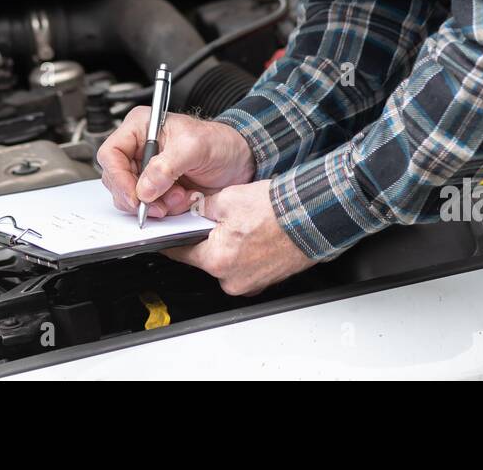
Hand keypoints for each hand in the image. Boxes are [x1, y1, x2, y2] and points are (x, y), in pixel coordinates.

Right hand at [97, 108, 254, 217]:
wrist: (240, 161)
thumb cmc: (220, 142)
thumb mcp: (195, 147)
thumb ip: (168, 166)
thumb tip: (144, 188)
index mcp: (141, 127)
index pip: (110, 154)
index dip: (118, 177)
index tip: (135, 196)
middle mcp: (140, 149)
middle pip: (116, 180)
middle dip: (138, 196)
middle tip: (160, 204)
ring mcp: (147, 171)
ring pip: (130, 197)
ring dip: (154, 204)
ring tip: (180, 197)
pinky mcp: (158, 190)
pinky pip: (148, 207)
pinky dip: (164, 210)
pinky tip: (183, 200)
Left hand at [164, 181, 314, 295]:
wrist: (312, 217)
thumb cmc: (277, 210)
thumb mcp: (228, 198)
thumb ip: (200, 207)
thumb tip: (188, 210)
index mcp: (217, 260)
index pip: (179, 251)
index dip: (173, 236)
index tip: (170, 231)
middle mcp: (231, 280)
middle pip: (204, 258)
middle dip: (207, 238)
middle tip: (220, 219)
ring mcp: (249, 284)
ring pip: (226, 263)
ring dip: (228, 246)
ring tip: (244, 226)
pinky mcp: (264, 282)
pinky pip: (244, 268)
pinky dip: (245, 254)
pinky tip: (255, 235)